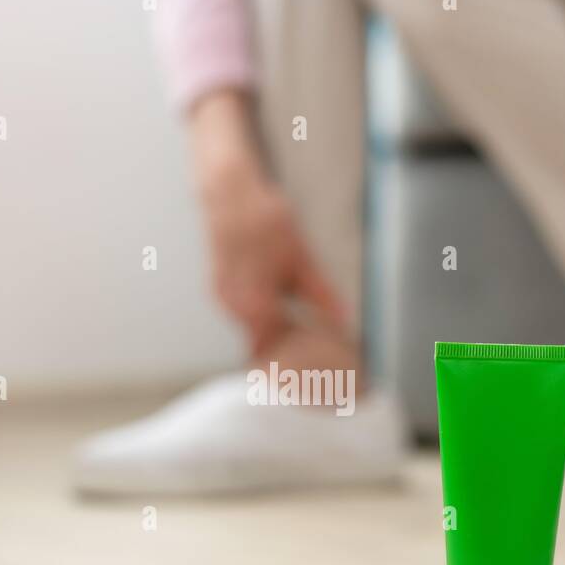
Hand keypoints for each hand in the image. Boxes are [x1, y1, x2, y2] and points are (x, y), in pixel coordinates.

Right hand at [190, 92, 345, 354]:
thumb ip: (321, 294)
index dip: (291, 363)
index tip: (312, 369)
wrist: (229, 195)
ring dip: (272, 333)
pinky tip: (280, 310)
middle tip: (311, 357)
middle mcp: (233, 307)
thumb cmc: (265, 224)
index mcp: (254, 305)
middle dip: (283, 351)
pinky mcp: (220, 286)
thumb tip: (343, 320)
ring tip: (300, 334)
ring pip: (250, 328)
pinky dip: (260, 318)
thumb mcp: (301, 259)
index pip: (272, 350)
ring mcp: (223, 297)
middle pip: (259, 343)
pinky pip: (242, 313)